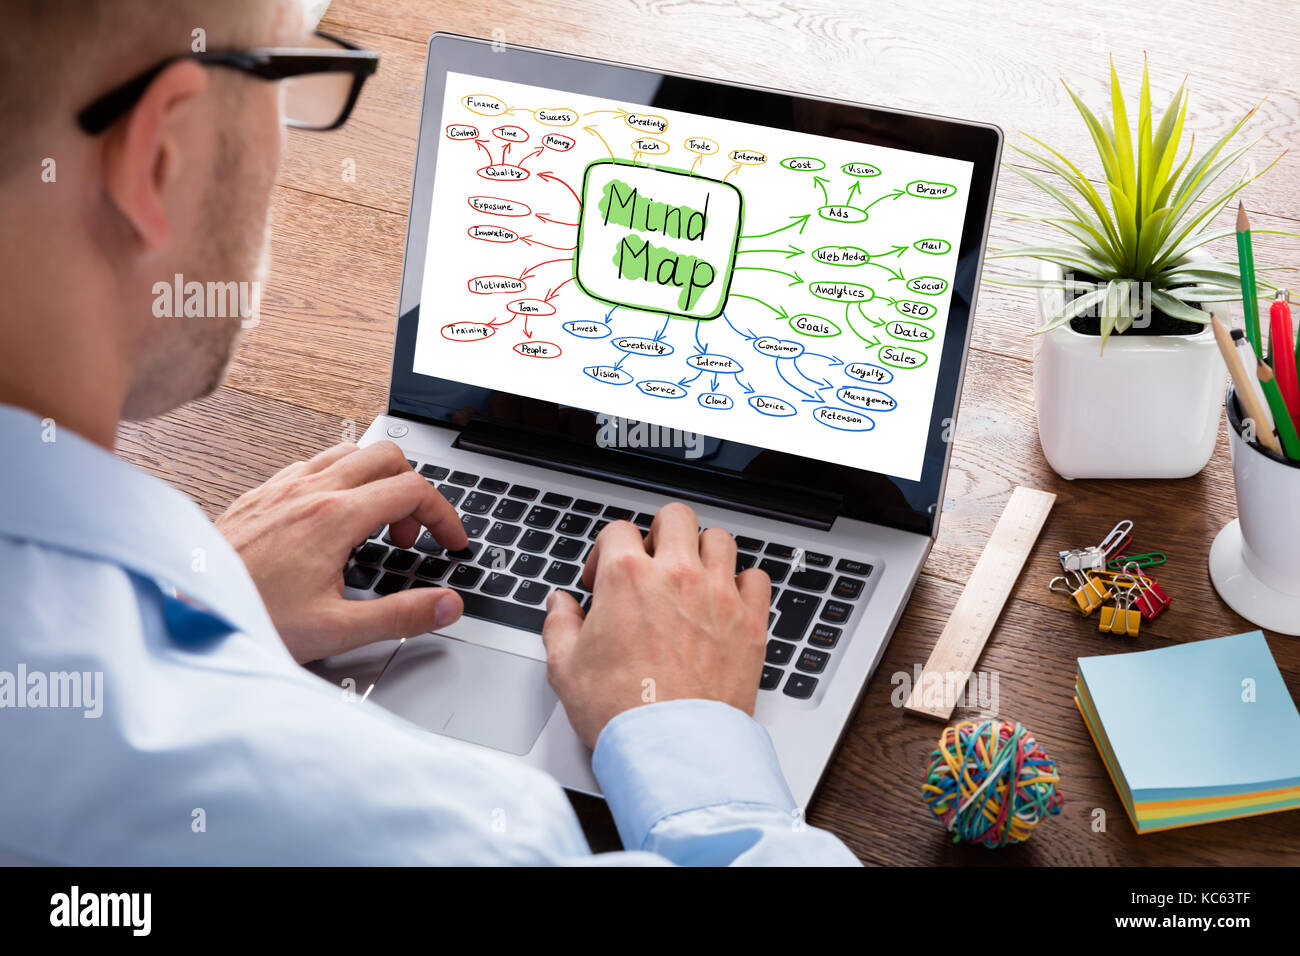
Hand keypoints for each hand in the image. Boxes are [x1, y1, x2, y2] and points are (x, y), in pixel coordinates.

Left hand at [216, 441, 468, 662]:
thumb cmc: (249, 618)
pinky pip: (313, 465)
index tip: (450, 541)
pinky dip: (338, 482)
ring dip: (376, 481)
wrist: (183, 611)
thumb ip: (401, 616)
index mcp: (334, 518)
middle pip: (387, 456)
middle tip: (408, 536)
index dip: (444, 514)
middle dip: (413, 491)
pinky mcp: (260, 494)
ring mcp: (282, 488)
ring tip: (373, 527)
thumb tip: (445, 606)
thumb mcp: (336, 629)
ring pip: (350, 453)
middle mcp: (309, 491)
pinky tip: (330, 521)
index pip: (412, 489)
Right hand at [540, 501, 769, 747]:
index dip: (605, 551)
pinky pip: (756, 578)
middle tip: (651, 562)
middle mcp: (677, 575)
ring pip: (720, 540)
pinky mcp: (750, 622)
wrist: (671, 748)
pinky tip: (726, 601)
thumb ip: (560, 625)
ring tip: (691, 577)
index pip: (618, 530)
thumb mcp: (566, 668)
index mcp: (627, 577)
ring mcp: (718, 595)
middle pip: (676, 517)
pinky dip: (743, 583)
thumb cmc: (622, 712)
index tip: (603, 578)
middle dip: (660, 532)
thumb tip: (560, 605)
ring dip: (703, 551)